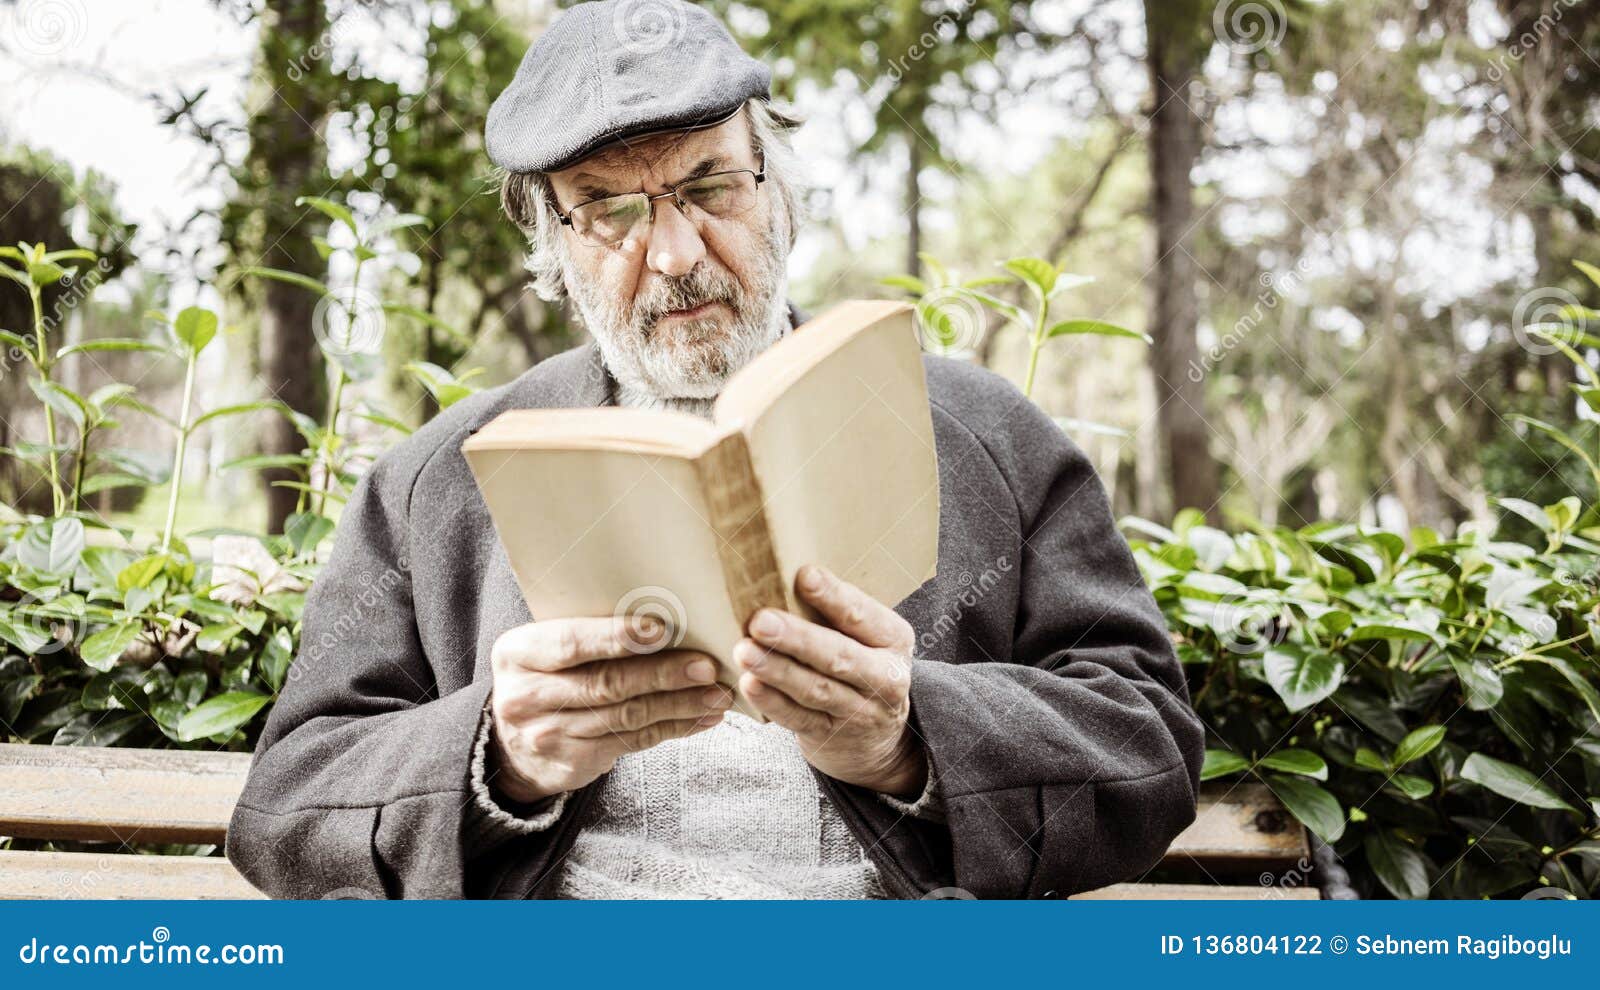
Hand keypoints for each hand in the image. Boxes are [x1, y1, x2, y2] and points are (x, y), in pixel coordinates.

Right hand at [488, 615, 732, 801]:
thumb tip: (665, 619)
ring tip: (717, 694)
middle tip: (706, 666)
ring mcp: (550, 735)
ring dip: (679, 704)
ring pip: (627, 716)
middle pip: (606, 683)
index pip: (570, 643)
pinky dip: (674, 728)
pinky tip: (702, 717)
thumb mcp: (544, 649)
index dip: (616, 637)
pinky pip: (634, 742)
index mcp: (518, 653)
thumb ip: (586, 634)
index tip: (661, 630)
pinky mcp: (575, 763)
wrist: (510, 745)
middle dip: (662, 673)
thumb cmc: (544, 678)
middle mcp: (527, 696)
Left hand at [735, 564, 926, 796]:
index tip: (804, 576)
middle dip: (797, 638)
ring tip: (745, 652)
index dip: (834, 597)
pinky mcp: (831, 736)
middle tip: (760, 621)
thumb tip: (781, 575)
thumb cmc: (860, 666)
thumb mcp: (867, 638)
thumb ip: (837, 613)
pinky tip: (750, 685)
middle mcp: (884, 677)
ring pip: (816, 689)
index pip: (862, 615)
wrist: (877, 738)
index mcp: (893, 639)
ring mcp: (859, 711)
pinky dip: (773, 702)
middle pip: (838, 656)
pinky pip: (799, 718)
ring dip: (778, 670)